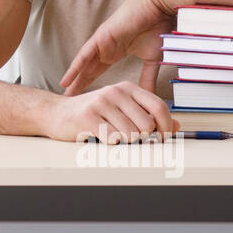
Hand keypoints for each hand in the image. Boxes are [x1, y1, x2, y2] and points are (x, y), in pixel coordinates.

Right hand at [44, 82, 177, 143]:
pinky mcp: (89, 117)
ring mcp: (101, 103)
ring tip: (112, 137)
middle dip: (143, 139)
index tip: (165, 138)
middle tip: (131, 140)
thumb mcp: (121, 109)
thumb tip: (177, 125)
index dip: (167, 126)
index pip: (159, 106)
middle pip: (147, 125)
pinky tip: (101, 138)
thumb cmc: (91, 113)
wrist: (55, 113)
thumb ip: (147, 115)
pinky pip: (113, 139)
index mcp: (127, 88)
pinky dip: (112, 144)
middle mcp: (115, 92)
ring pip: (131, 135)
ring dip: (125, 143)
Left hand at [59, 0, 175, 95]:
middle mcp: (106, 47)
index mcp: (116, 51)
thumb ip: (148, 77)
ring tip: (64, 93)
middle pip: (87, 70)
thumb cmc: (158, 27)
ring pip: (83, 64)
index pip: (98, 72)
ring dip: (74, 79)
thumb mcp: (152, 59)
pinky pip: (84, 55)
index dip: (90, 85)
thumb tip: (148, 95)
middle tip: (69, 101)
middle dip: (78, 85)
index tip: (84, 100)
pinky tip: (67, 79)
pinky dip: (75, 67)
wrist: (159, 6)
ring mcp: (102, 42)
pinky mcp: (101, 36)